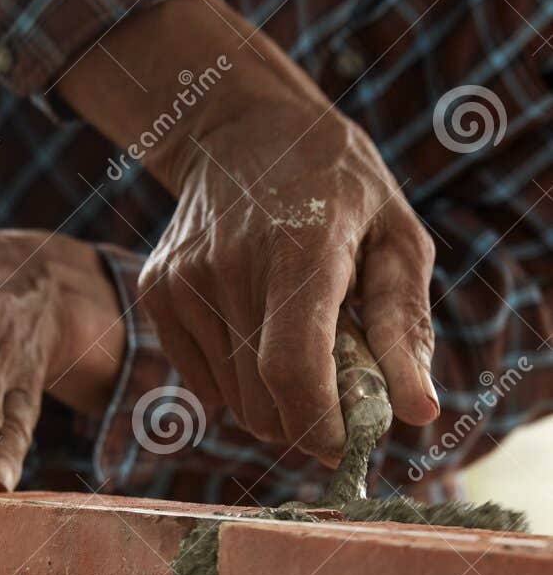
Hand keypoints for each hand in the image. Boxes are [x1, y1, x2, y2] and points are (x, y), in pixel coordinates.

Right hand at [139, 101, 440, 463]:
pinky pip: (204, 382)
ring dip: (275, 402)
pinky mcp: (158, 294)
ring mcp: (184, 282)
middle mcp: (228, 267)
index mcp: (298, 248)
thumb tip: (417, 412)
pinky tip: (259, 333)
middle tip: (340, 394)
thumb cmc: (339, 187)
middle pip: (262, 401)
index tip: (349, 444)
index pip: (292, 370)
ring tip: (303, 350)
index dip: (321, 426)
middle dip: (307, 421)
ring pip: (233, 402)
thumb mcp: (397, 238)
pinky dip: (239, 382)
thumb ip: (405, 329)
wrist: (243, 130)